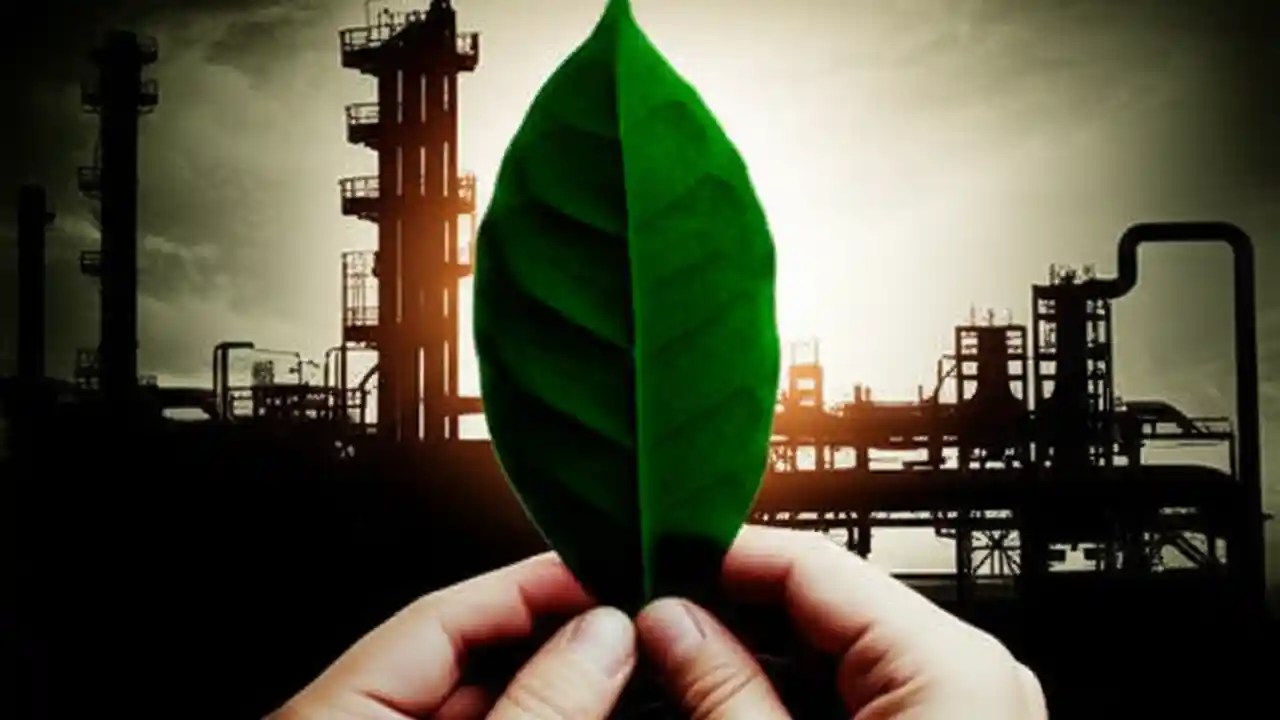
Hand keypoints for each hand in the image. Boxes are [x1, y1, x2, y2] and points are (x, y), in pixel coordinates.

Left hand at [269, 552, 637, 718]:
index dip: (528, 584)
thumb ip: (535, 707)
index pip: (438, 615)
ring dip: (557, 686)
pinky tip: (591, 709)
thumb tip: (602, 638)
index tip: (603, 575)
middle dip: (556, 636)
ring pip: (487, 705)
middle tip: (631, 624)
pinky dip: (538, 717)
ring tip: (627, 668)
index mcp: (331, 715)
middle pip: (468, 658)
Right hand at [634, 524, 1047, 718]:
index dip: (719, 555)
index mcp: (950, 662)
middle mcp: (972, 671)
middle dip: (730, 613)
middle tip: (652, 627)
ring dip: (758, 659)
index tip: (653, 567)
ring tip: (684, 671)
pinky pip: (863, 692)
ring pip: (837, 651)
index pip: (812, 561)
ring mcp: (968, 707)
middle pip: (823, 603)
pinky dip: (799, 695)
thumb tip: (671, 625)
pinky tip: (739, 703)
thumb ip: (727, 695)